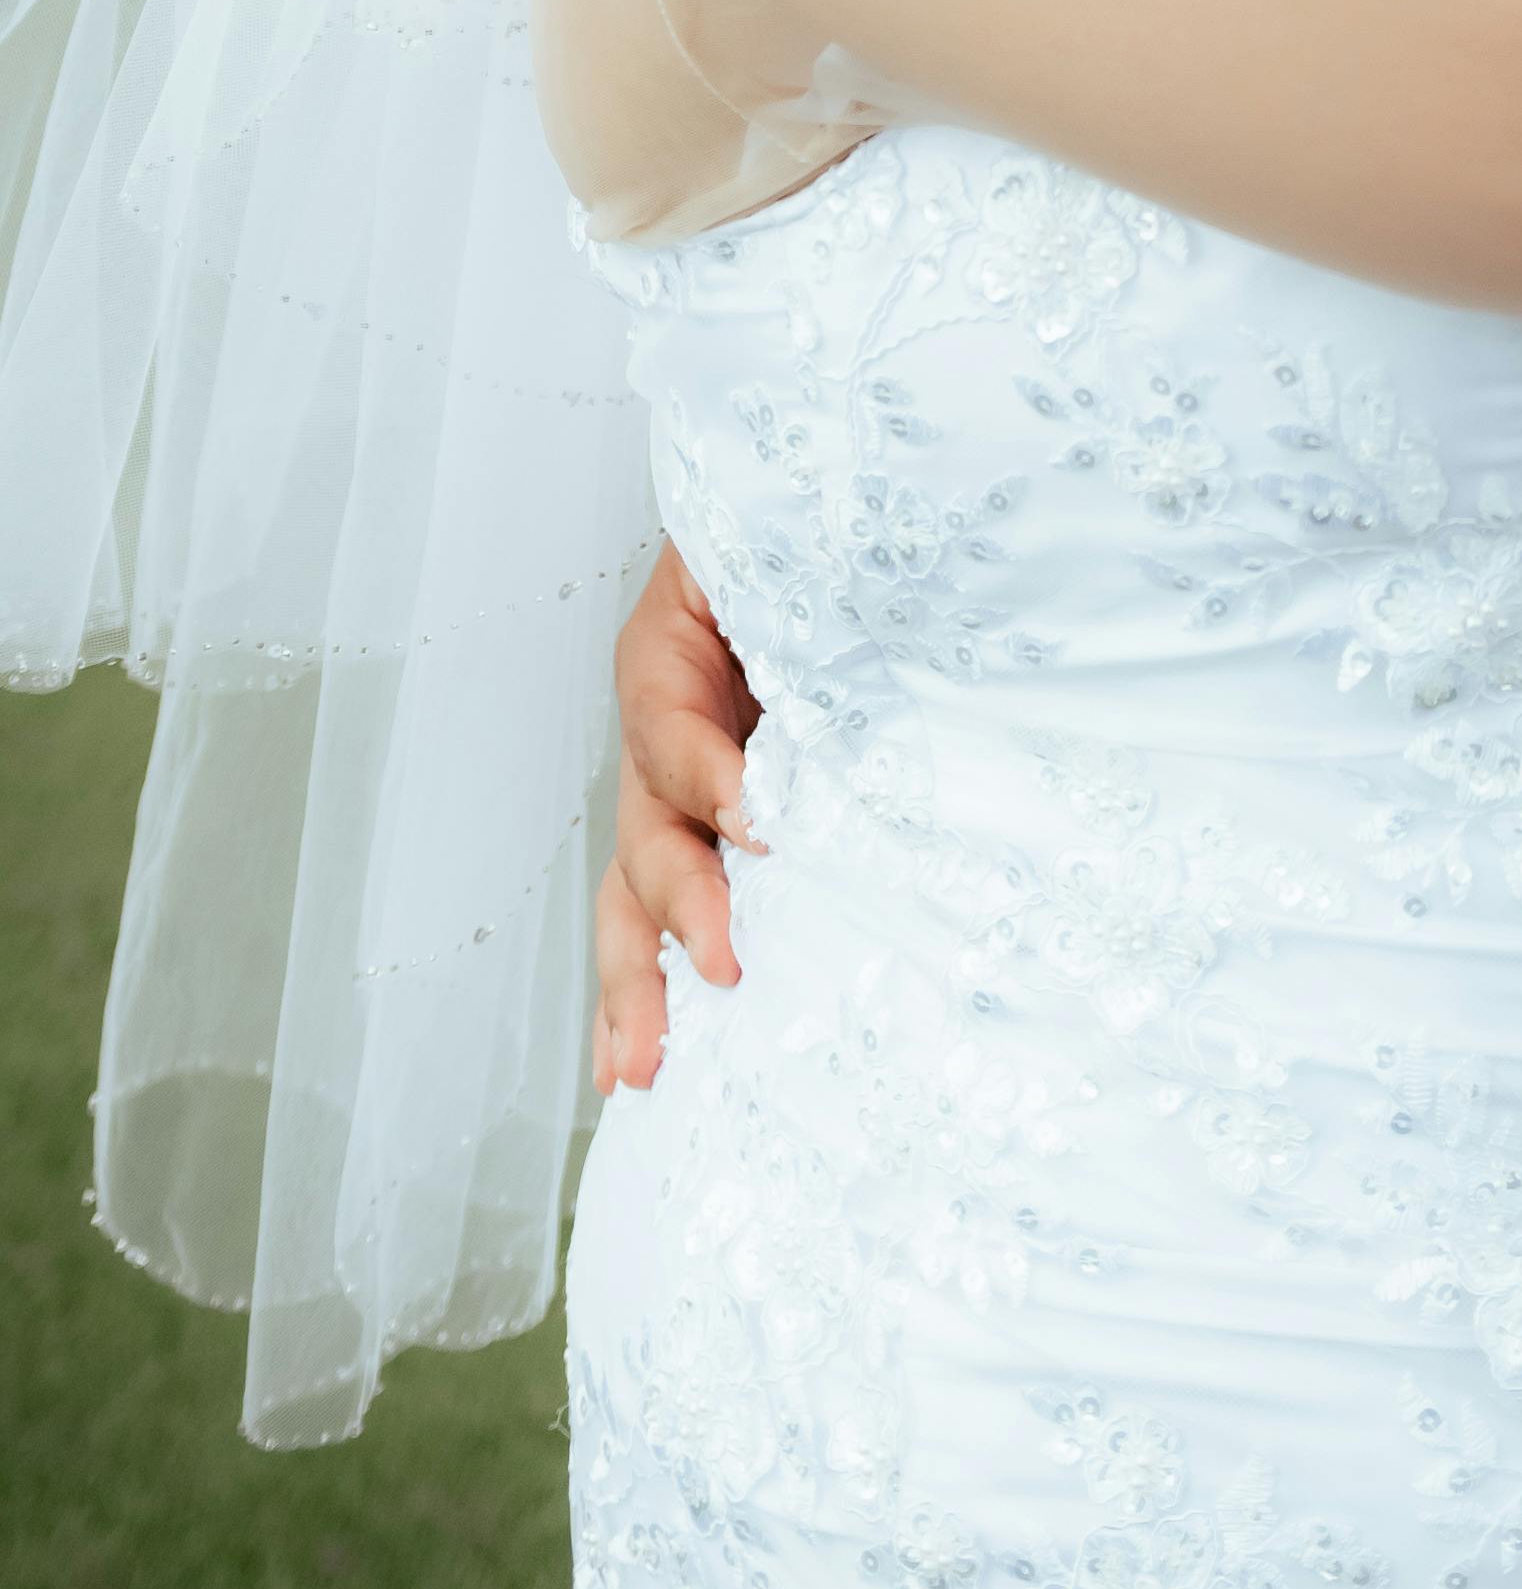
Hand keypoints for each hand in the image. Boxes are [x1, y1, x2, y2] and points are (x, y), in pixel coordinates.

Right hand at [589, 534, 764, 1099]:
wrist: (813, 522)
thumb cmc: (798, 531)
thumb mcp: (778, 545)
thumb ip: (791, 593)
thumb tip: (818, 676)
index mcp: (671, 653)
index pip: (676, 730)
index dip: (712, 779)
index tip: (761, 825)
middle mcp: (661, 734)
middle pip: (648, 830)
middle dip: (676, 911)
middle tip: (721, 967)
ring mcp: (674, 793)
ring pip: (635, 894)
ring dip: (638, 981)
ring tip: (643, 1065)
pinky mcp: (705, 830)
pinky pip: (663, 911)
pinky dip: (648, 987)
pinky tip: (641, 1060)